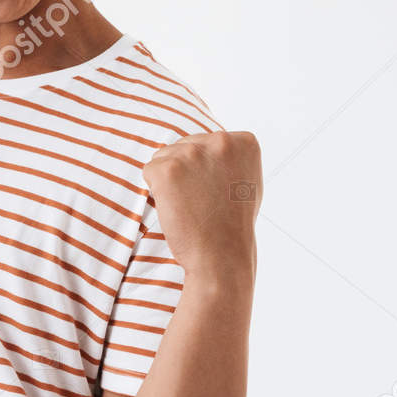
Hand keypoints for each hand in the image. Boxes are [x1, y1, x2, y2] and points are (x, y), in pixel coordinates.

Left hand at [142, 130, 260, 278]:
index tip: (219, 191)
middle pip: (184, 146)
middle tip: (202, 201)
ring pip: (165, 157)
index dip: (207, 169)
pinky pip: (150, 171)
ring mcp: (192, 154)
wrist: (221, 255)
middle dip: (187, 172)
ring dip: (170, 180)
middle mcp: (220, 141)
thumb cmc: (233, 224)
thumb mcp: (246, 180)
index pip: (207, 142)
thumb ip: (230, 157)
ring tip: (190, 204)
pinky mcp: (167, 169)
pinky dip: (157, 190)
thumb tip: (211, 142)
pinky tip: (176, 207)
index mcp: (243, 142)